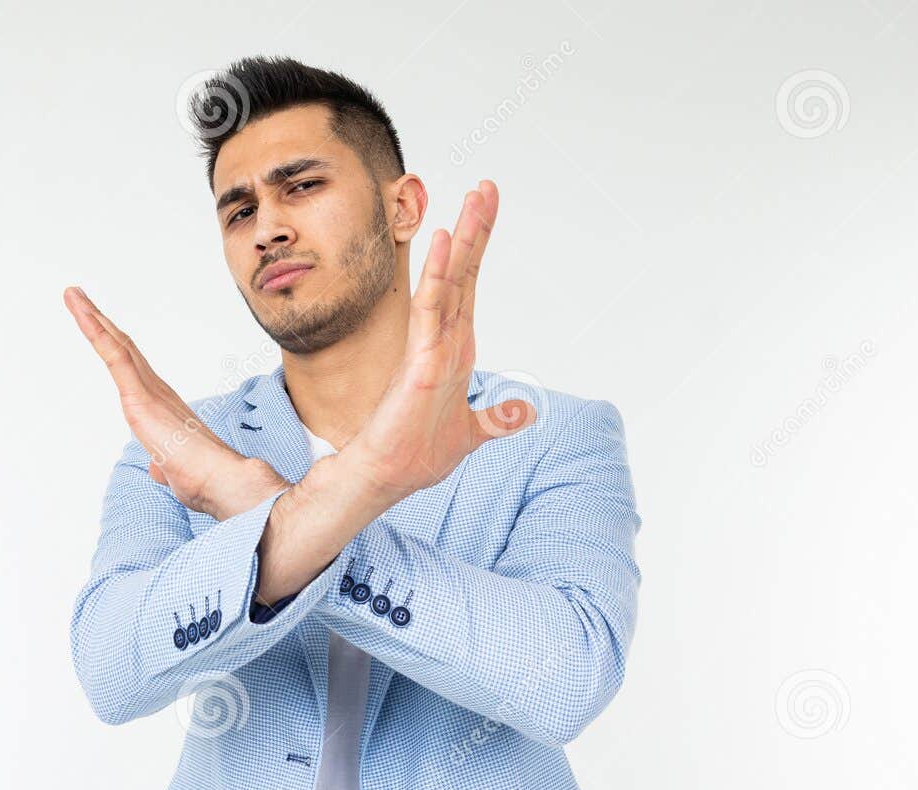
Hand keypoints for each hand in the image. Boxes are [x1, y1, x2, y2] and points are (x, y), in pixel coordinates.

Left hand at [63, 286, 283, 518]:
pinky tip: (83, 315)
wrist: (222, 481)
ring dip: (91, 318)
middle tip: (78, 296)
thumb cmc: (205, 480)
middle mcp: (157, 389)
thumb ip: (164, 465)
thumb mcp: (174, 472)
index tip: (100, 323)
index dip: (115, 343)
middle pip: (122, 346)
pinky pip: (114, 357)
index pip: (132, 367)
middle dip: (99, 321)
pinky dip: (96, 333)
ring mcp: (149, 390)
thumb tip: (159, 469)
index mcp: (162, 404)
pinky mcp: (140, 397)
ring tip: (72, 294)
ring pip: (115, 344)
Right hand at [344, 180, 535, 504]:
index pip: (471, 287)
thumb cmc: (419, 451)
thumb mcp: (474, 432)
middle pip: (464, 273)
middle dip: (476, 228)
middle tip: (487, 186)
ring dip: (462, 239)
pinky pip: (433, 308)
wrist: (390, 476)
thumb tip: (526, 411)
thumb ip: (499, 417)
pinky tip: (444, 242)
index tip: (487, 209)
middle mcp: (445, 338)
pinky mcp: (421, 359)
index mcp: (456, 348)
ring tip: (473, 197)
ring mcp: (431, 345)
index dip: (479, 247)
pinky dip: (440, 274)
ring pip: (451, 280)